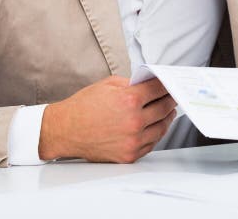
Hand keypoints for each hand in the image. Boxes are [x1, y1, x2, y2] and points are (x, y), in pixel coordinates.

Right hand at [38, 76, 176, 162]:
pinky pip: (151, 143)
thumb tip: (150, 84)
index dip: (167, 84)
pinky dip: (156, 133)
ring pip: (161, 128)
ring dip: (167, 118)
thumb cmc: (83, 107)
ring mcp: (133, 140)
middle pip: (164, 108)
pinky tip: (155, 126)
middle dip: (170, 100)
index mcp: (129, 100)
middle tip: (173, 96)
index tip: (171, 83)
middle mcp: (134, 122)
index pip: (159, 89)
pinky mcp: (129, 155)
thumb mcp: (108, 85)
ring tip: (168, 111)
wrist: (65, 131)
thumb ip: (132, 84)